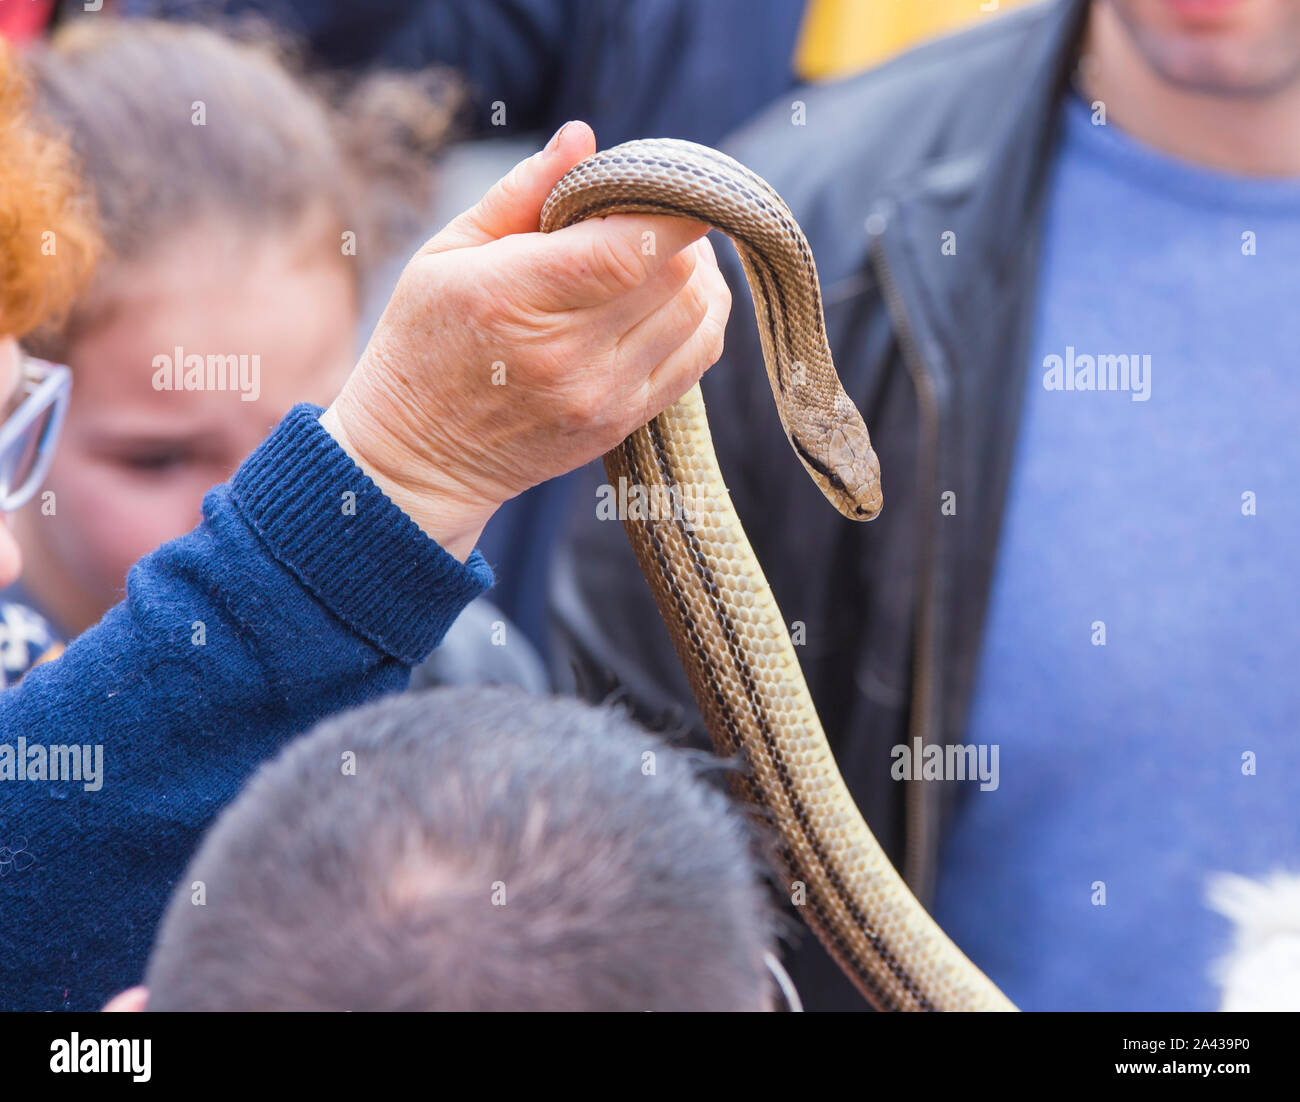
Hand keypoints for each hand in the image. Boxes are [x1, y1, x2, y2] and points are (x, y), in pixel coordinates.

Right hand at [321, 120, 730, 559]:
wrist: (420, 458)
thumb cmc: (424, 343)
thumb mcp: (448, 255)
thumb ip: (520, 193)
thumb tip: (583, 137)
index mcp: (515, 297)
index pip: (628, 248)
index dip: (672, 209)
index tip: (677, 183)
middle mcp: (567, 354)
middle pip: (675, 276)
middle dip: (682, 234)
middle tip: (659, 216)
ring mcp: (600, 395)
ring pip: (697, 316)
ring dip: (699, 274)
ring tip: (670, 254)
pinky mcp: (620, 423)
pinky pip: (696, 360)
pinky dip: (702, 319)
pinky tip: (677, 299)